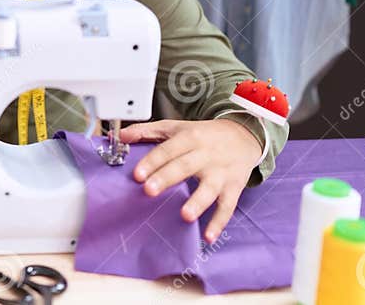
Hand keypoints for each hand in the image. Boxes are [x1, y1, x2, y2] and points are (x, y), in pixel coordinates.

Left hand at [118, 118, 262, 242]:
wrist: (243, 136)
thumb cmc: (203, 134)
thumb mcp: (176, 127)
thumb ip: (147, 131)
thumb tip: (121, 136)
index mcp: (189, 138)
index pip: (168, 149)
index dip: (152, 162)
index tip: (137, 175)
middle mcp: (205, 155)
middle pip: (185, 167)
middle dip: (167, 179)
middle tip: (149, 191)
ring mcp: (220, 172)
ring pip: (209, 188)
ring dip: (198, 202)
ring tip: (185, 215)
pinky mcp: (234, 187)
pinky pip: (227, 206)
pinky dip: (219, 222)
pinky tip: (208, 236)